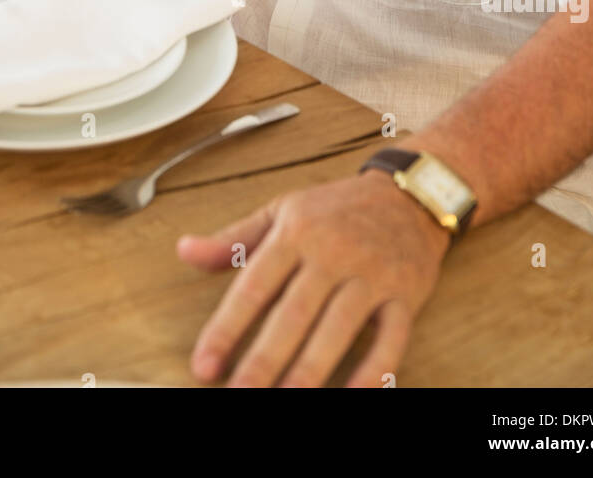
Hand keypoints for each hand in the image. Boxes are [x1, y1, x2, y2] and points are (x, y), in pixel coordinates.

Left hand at [176, 169, 451, 387]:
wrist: (407, 193)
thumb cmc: (336, 207)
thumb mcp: (281, 211)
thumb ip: (233, 239)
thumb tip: (184, 250)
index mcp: (296, 231)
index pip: (254, 286)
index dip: (226, 328)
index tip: (204, 365)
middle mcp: (332, 252)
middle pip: (293, 314)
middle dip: (264, 360)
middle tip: (239, 394)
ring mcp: (371, 274)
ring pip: (337, 329)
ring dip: (310, 369)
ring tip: (286, 399)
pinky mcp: (405, 294)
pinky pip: (391, 338)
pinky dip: (374, 371)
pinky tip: (353, 396)